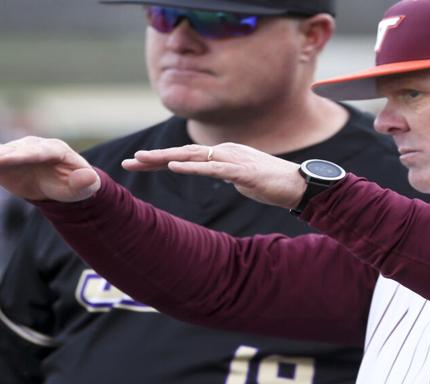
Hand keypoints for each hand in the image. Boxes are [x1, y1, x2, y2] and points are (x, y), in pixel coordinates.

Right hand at [0, 136, 100, 202]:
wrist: (57, 185)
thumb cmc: (73, 184)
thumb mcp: (84, 187)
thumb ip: (86, 183)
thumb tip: (90, 177)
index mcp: (53, 150)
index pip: (38, 152)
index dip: (24, 156)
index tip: (8, 160)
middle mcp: (29, 146)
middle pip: (13, 150)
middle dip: (0, 153)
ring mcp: (11, 152)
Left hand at [123, 143, 308, 210]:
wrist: (302, 186)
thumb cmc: (275, 185)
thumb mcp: (245, 180)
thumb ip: (228, 175)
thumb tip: (219, 176)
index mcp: (224, 154)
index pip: (187, 156)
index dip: (161, 160)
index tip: (138, 164)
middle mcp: (225, 151)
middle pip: (183, 153)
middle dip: (154, 158)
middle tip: (128, 163)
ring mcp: (233, 159)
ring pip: (192, 157)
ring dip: (165, 158)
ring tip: (141, 160)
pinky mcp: (242, 171)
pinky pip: (212, 169)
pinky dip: (191, 167)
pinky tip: (173, 167)